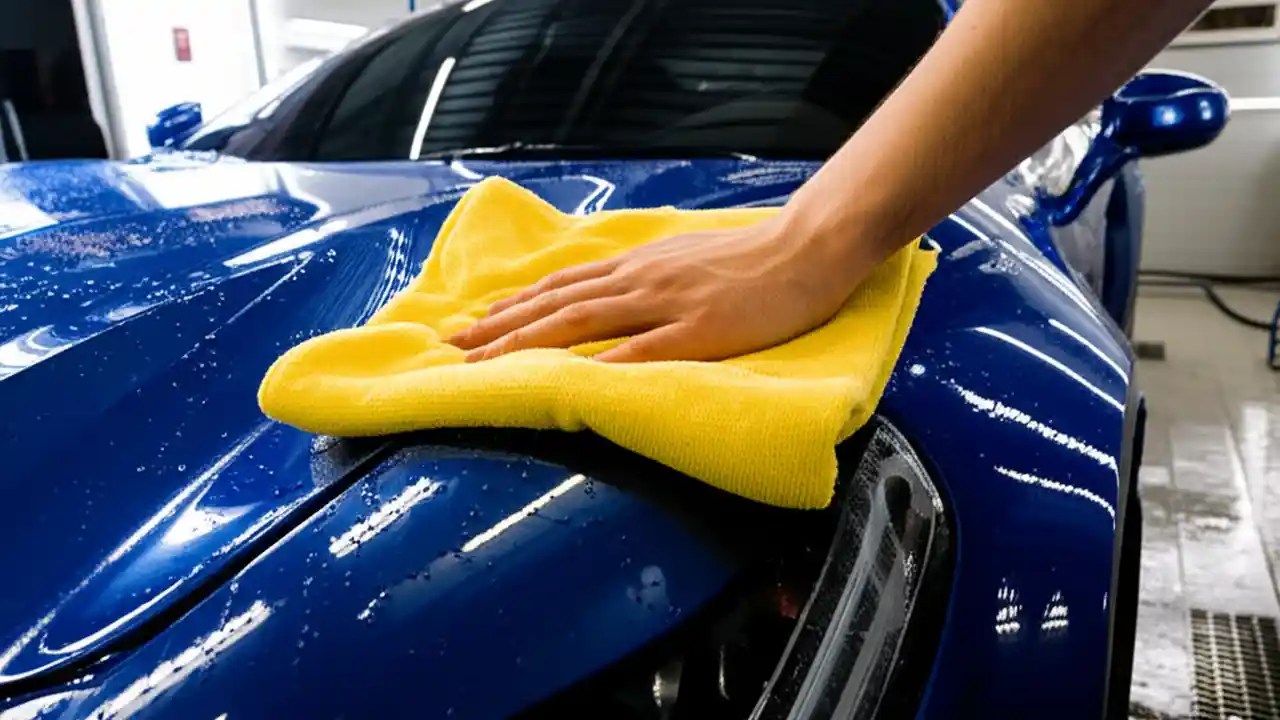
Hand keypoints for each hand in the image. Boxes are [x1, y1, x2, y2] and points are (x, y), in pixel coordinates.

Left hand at [448, 215, 866, 362]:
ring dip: (525, 343)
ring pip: (580, 324)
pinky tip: (563, 380)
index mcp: (639, 265)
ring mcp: (666, 304)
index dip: (514, 305)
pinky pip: (639, 350)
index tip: (475, 322)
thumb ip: (650, 277)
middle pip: (556, 305)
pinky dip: (595, 365)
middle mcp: (640, 280)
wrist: (807, 247)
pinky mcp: (698, 331)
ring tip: (483, 363)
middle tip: (454, 349)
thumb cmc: (753, 256)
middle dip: (500, 327)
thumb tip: (616, 296)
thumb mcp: (688, 257)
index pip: (562, 286)